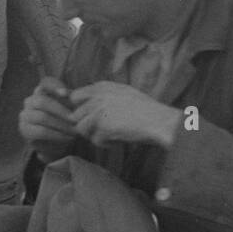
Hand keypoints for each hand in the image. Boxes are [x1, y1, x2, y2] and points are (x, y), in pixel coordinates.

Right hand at [18, 76, 77, 159]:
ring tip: (74, 130)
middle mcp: (29, 102)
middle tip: (74, 119)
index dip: (53, 86)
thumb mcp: (70, 108)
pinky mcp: (26, 131)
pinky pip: (41, 131)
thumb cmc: (66, 121)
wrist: (59, 143)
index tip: (65, 93)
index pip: (44, 84)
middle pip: (41, 101)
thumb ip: (69, 99)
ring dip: (61, 124)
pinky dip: (57, 134)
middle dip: (60, 110)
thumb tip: (66, 93)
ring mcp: (25, 116)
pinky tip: (68, 138)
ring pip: (41, 117)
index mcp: (40, 92)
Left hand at [68, 83, 182, 148]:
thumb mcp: (122, 94)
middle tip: (102, 131)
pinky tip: (118, 140)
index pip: (75, 96)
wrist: (160, 121)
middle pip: (76, 115)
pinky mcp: (103, 126)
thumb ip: (101, 96)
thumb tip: (72, 99)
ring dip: (93, 135)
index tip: (90, 119)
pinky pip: (95, 140)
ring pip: (81, 129)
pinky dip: (106, 144)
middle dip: (87, 126)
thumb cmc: (145, 110)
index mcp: (102, 86)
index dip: (80, 110)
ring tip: (110, 136)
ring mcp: (99, 110)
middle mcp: (98, 96)